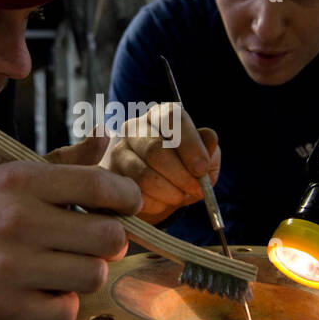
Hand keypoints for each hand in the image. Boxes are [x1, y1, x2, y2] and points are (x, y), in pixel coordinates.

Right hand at [0, 135, 141, 319]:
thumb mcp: (11, 179)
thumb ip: (64, 164)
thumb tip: (105, 136)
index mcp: (21, 181)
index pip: (101, 186)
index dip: (128, 198)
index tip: (128, 207)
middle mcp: (16, 220)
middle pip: (109, 238)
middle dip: (111, 243)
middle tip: (94, 245)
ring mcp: (9, 267)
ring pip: (93, 276)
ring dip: (85, 276)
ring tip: (63, 269)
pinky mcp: (4, 307)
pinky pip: (67, 313)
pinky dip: (62, 308)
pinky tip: (43, 294)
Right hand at [98, 102, 220, 224]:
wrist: (160, 196)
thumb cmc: (184, 173)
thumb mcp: (204, 162)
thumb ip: (208, 150)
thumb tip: (209, 139)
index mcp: (162, 116)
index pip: (172, 118)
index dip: (190, 145)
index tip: (201, 170)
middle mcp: (135, 127)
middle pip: (156, 150)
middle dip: (181, 175)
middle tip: (196, 190)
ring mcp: (118, 151)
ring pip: (144, 175)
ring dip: (169, 192)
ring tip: (179, 197)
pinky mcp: (109, 176)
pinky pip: (132, 194)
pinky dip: (154, 203)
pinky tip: (161, 202)